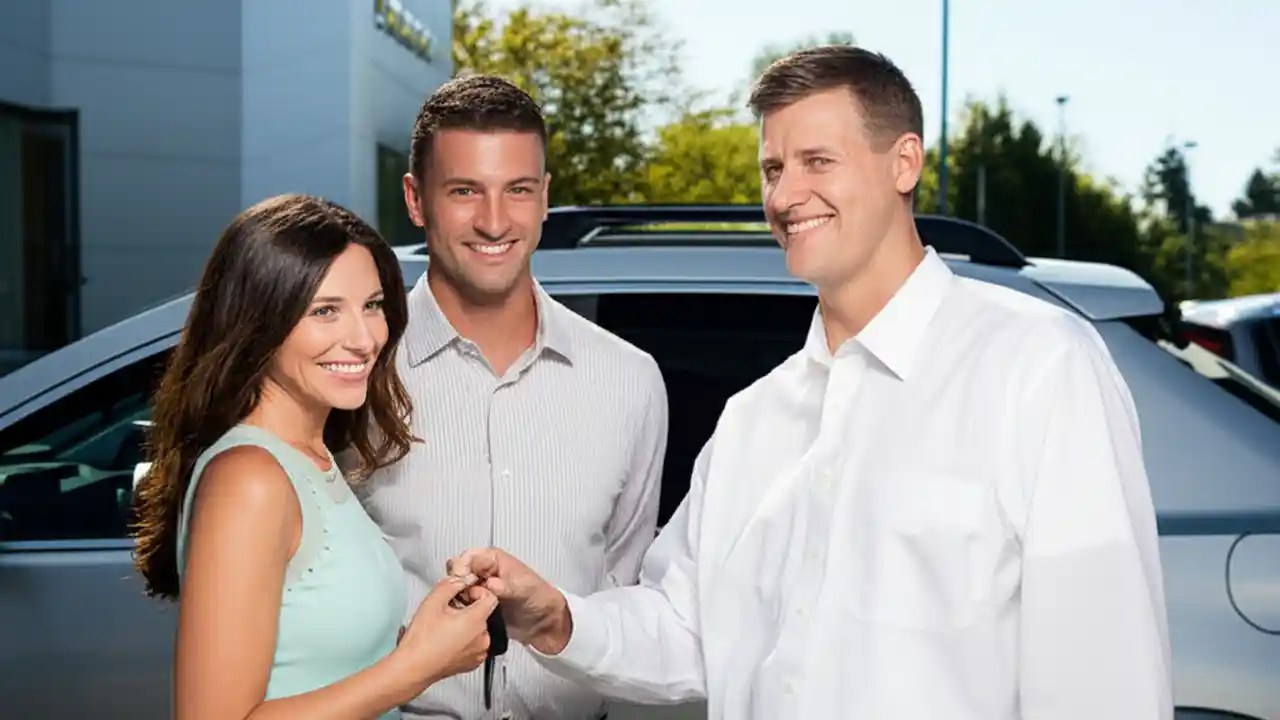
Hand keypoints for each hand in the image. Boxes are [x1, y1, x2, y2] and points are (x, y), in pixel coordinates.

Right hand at [391, 576, 496, 695]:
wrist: (413, 668)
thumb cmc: (421, 641)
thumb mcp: (433, 601)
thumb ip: (450, 584)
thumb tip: (460, 580)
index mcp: (476, 621)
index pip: (491, 597)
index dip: (477, 591)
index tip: (464, 594)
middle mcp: (482, 638)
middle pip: (484, 613)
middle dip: (469, 608)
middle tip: (449, 611)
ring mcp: (478, 652)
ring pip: (479, 629)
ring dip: (467, 625)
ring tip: (446, 627)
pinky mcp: (472, 662)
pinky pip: (474, 644)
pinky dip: (465, 640)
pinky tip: (448, 640)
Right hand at [446, 547, 572, 655]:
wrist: (543, 620)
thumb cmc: (539, 597)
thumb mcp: (524, 589)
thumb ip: (505, 586)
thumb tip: (490, 584)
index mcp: (493, 559)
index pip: (468, 557)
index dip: (463, 569)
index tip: (464, 582)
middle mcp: (483, 571)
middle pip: (457, 571)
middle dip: (457, 584)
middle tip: (466, 597)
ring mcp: (478, 588)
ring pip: (456, 589)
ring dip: (458, 598)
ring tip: (468, 608)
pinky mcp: (476, 604)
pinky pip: (460, 604)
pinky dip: (461, 610)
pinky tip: (468, 616)